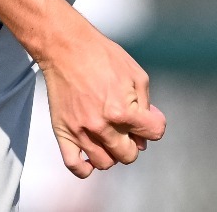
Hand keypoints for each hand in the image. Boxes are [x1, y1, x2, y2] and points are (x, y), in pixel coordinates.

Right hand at [35, 20, 166, 176]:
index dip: (153, 125)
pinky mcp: (63, 132)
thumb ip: (147, 103)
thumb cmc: (102, 56)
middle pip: (129, 155)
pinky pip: (74, 165)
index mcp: (123, 110)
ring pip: (105, 163)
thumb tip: (148, 126)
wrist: (66, 47)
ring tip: (109, 137)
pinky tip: (92, 155)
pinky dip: (85, 168)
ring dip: (112, 153)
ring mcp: (81, 131)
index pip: (153, 133)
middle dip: (133, 142)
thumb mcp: (136, 73)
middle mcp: (102, 126)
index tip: (147, 118)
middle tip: (126, 128)